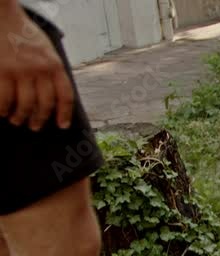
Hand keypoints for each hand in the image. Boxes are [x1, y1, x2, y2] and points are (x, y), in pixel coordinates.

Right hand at [0, 9, 74, 130]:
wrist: (3, 18)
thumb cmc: (25, 35)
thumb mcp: (47, 51)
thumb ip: (53, 70)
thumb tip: (56, 95)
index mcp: (55, 65)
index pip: (65, 95)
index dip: (64, 114)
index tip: (62, 126)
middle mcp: (40, 70)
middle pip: (45, 104)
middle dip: (40, 119)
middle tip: (35, 126)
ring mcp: (20, 71)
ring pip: (25, 105)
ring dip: (21, 117)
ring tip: (17, 120)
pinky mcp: (2, 72)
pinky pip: (4, 99)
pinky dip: (3, 109)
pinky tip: (3, 112)